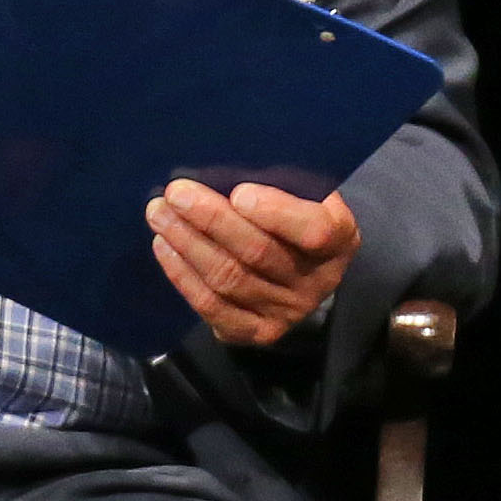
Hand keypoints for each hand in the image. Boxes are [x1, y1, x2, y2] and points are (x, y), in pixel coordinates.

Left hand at [146, 180, 359, 346]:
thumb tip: (226, 169)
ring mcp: (286, 312)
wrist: (304, 266)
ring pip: (229, 279)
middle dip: (212, 220)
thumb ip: (284, 184)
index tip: (239, 193)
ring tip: (160, 215)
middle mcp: (318, 282)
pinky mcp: (256, 332)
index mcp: (340, 240)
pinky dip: (184, 277)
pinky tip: (165, 248)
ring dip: (188, 244)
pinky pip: (213, 307)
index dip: (276, 213)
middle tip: (176, 194)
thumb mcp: (308, 194)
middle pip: (258, 253)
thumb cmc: (299, 213)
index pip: (312, 231)